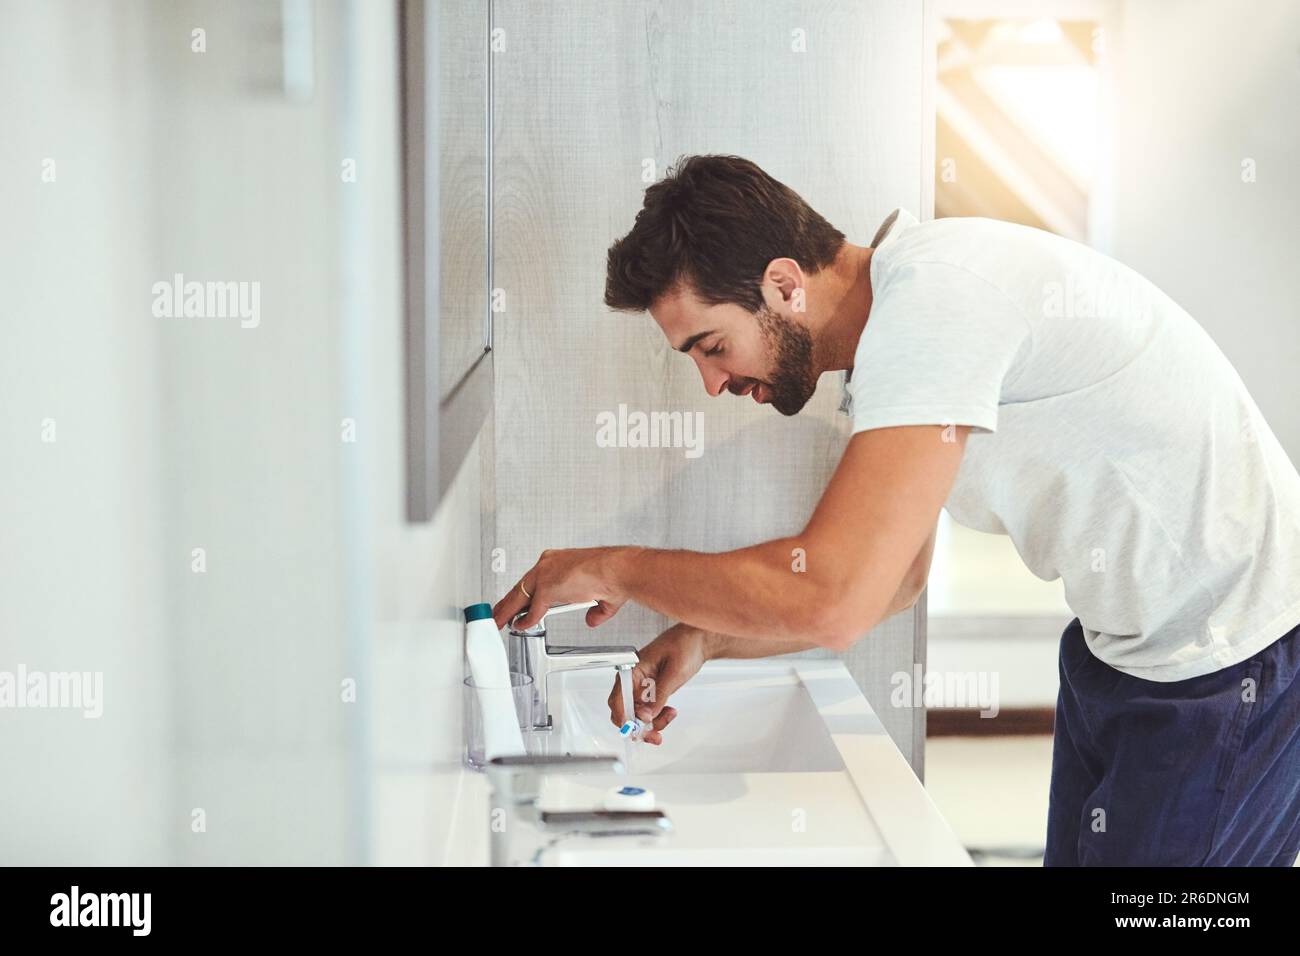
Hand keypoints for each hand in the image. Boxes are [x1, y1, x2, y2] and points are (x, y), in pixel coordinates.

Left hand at [492, 546, 632, 630]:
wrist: (616, 570)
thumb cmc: (612, 574)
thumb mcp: (601, 593)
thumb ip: (594, 609)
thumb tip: (591, 620)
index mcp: (559, 561)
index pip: (534, 579)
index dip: (525, 594)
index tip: (521, 603)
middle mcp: (548, 564)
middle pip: (521, 586)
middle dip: (508, 602)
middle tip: (498, 612)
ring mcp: (545, 575)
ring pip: (519, 596)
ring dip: (507, 611)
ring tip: (498, 621)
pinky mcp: (547, 588)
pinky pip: (532, 610)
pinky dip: (525, 620)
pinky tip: (520, 626)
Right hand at [607, 623, 708, 744]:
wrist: (697, 641)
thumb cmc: (684, 645)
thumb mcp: (673, 672)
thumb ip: (658, 695)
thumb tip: (646, 716)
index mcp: (632, 670)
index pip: (618, 698)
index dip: (624, 716)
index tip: (636, 728)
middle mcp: (633, 680)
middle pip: (625, 711)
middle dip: (638, 726)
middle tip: (654, 735)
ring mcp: (642, 687)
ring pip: (638, 715)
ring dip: (652, 723)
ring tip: (669, 716)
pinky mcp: (651, 692)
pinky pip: (649, 711)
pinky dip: (658, 717)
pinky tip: (669, 712)